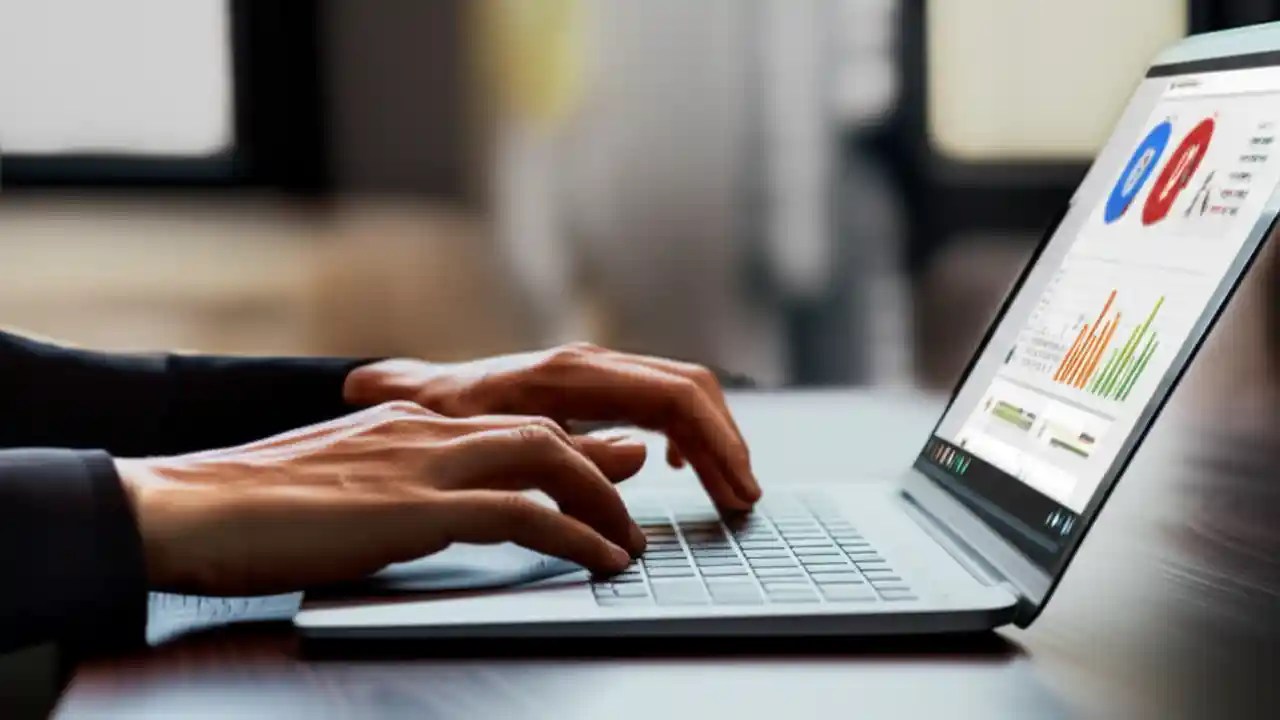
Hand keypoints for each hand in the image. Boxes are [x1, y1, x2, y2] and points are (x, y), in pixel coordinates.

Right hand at [115, 402, 648, 595]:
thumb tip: (414, 502)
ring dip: (599, 499)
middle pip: (540, 432)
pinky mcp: (416, 507)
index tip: (607, 461)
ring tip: (627, 541)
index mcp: (406, 423)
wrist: (189, 505)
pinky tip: (599, 559)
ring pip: (544, 460)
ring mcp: (423, 463)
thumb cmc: (248, 504)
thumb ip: (386, 479)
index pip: (505, 421)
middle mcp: (424, 430)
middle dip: (599, 467)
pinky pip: (520, 515)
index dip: (564, 444)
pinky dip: (572, 535)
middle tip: (635, 499)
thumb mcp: (334, 480)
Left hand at [343, 343, 759, 510]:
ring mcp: (597, 369)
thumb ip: (562, 451)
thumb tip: (644, 455)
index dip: (715, 441)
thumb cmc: (445, 418)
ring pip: (681, 391)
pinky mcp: (596, 384)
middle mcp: (594, 362)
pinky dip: (687, 430)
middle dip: (727, 443)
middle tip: (745, 499)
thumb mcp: (490, 443)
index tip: (736, 486)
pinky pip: (659, 398)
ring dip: (714, 439)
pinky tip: (682, 466)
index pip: (672, 396)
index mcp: (575, 373)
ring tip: (731, 490)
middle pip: (689, 389)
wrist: (419, 395)